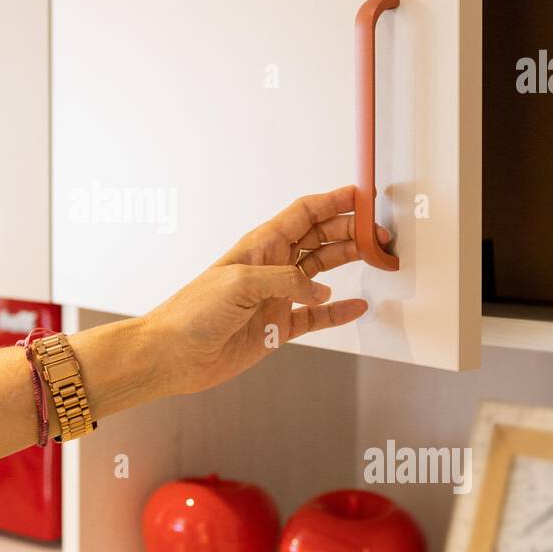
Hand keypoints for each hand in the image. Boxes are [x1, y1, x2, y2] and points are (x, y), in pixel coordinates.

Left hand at [144, 186, 387, 395]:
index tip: (363, 197)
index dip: (333, 202)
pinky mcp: (277, 327)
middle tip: (379, 234)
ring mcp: (276, 297)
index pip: (304, 214)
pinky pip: (316, 316)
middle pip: (319, 239)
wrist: (173, 355)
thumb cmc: (193, 312)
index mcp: (260, 246)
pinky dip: (338, 311)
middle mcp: (271, 267)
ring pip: (322, 272)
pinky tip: (358, 306)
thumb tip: (320, 288)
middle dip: (350, 231)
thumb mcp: (240, 283)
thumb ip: (285, 279)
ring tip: (378, 259)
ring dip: (349, 263)